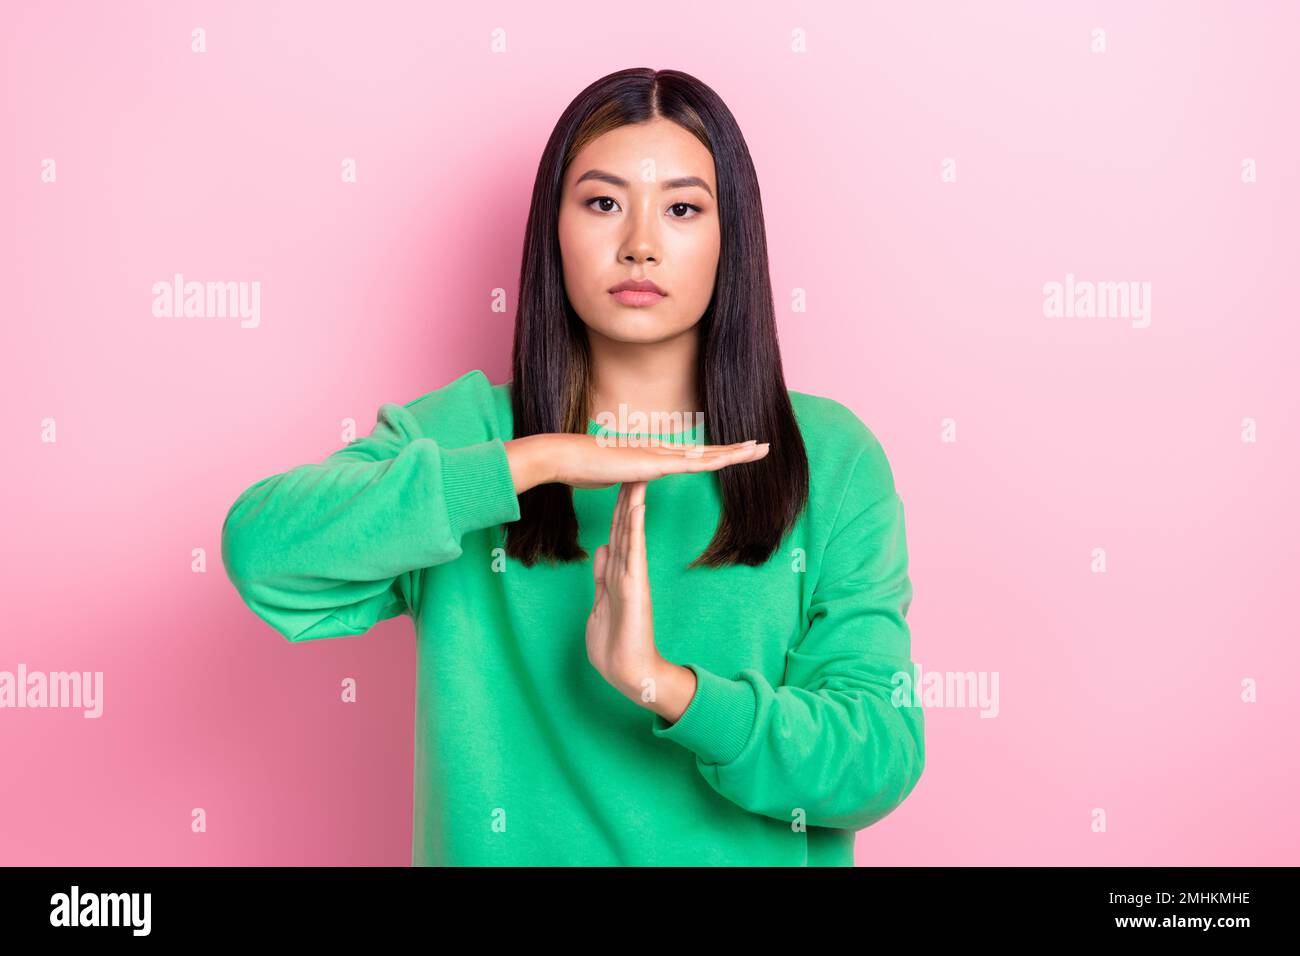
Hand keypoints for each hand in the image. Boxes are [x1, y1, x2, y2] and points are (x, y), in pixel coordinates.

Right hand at [506, 432, 769, 493]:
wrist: (566, 457)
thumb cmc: (583, 467)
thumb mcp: (613, 474)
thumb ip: (627, 476)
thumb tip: (632, 479)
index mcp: (653, 453)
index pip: (693, 454)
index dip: (717, 453)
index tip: (738, 452)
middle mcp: (661, 449)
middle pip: (707, 451)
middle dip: (737, 449)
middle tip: (763, 446)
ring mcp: (659, 454)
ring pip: (706, 454)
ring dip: (735, 453)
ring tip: (760, 449)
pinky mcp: (653, 464)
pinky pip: (691, 464)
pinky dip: (713, 462)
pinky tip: (731, 461)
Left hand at [585, 480, 696, 721]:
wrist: (628, 671)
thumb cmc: (614, 643)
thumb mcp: (600, 602)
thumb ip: (602, 575)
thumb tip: (602, 548)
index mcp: (617, 572)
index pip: (616, 530)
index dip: (616, 504)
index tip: (617, 478)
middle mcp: (627, 568)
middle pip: (624, 524)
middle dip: (626, 494)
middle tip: (633, 462)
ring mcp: (632, 575)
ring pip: (630, 530)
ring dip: (632, 501)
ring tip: (639, 472)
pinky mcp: (634, 585)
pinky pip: (633, 549)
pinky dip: (633, 526)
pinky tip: (636, 504)